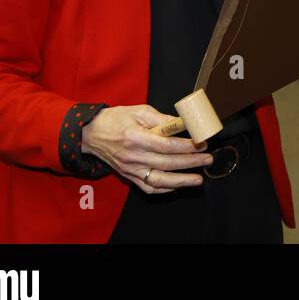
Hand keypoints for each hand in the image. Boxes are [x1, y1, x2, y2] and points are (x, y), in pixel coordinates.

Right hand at [81, 105, 211, 193]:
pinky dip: (165, 188)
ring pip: (159, 180)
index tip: (201, 143)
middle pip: (167, 163)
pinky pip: (149, 187)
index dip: (186, 146)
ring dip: (181, 181)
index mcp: (136, 138)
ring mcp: (131, 169)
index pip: (166, 145)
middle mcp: (133, 157)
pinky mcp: (129, 176)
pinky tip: (178, 185)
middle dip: (191, 162)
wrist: (91, 134)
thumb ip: (162, 119)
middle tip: (208, 158)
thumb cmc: (116, 119)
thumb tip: (184, 123)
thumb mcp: (139, 111)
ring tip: (199, 179)